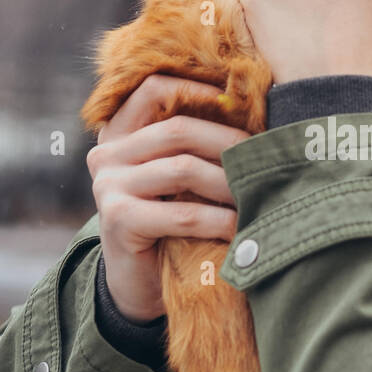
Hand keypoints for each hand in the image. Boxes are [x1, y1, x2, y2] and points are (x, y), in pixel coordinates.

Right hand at [86, 74, 250, 321]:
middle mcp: (106, 154)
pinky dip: (218, 220)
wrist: (138, 285)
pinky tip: (239, 227)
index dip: (196, 87)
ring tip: (258, 195)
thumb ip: (192, 145)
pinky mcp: (117, 220)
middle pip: (178, 129)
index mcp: (118, 133)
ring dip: (229, 184)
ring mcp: (107, 186)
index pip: (153, 89)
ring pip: (183, 169)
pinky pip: (182, 214)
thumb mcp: (175, 177)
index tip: (239, 100)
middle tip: (265, 157)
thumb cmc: (168, 223)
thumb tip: (255, 107)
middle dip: (228, 143)